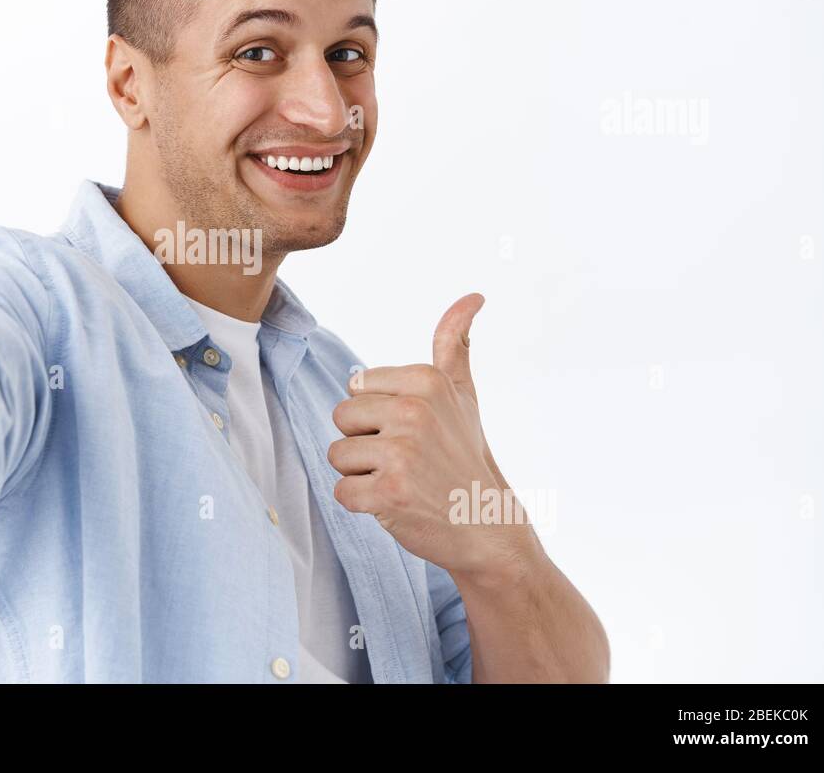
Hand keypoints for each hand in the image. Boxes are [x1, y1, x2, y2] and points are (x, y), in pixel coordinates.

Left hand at [329, 293, 534, 575]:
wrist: (486, 526)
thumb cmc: (465, 457)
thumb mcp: (463, 394)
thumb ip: (455, 344)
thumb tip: (473, 296)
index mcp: (426, 380)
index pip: (357, 387)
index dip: (377, 414)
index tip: (413, 432)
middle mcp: (414, 411)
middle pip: (342, 418)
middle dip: (366, 443)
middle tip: (407, 461)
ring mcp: (402, 453)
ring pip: (338, 455)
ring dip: (362, 474)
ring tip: (403, 481)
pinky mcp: (388, 493)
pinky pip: (342, 492)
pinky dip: (363, 504)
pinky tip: (398, 504)